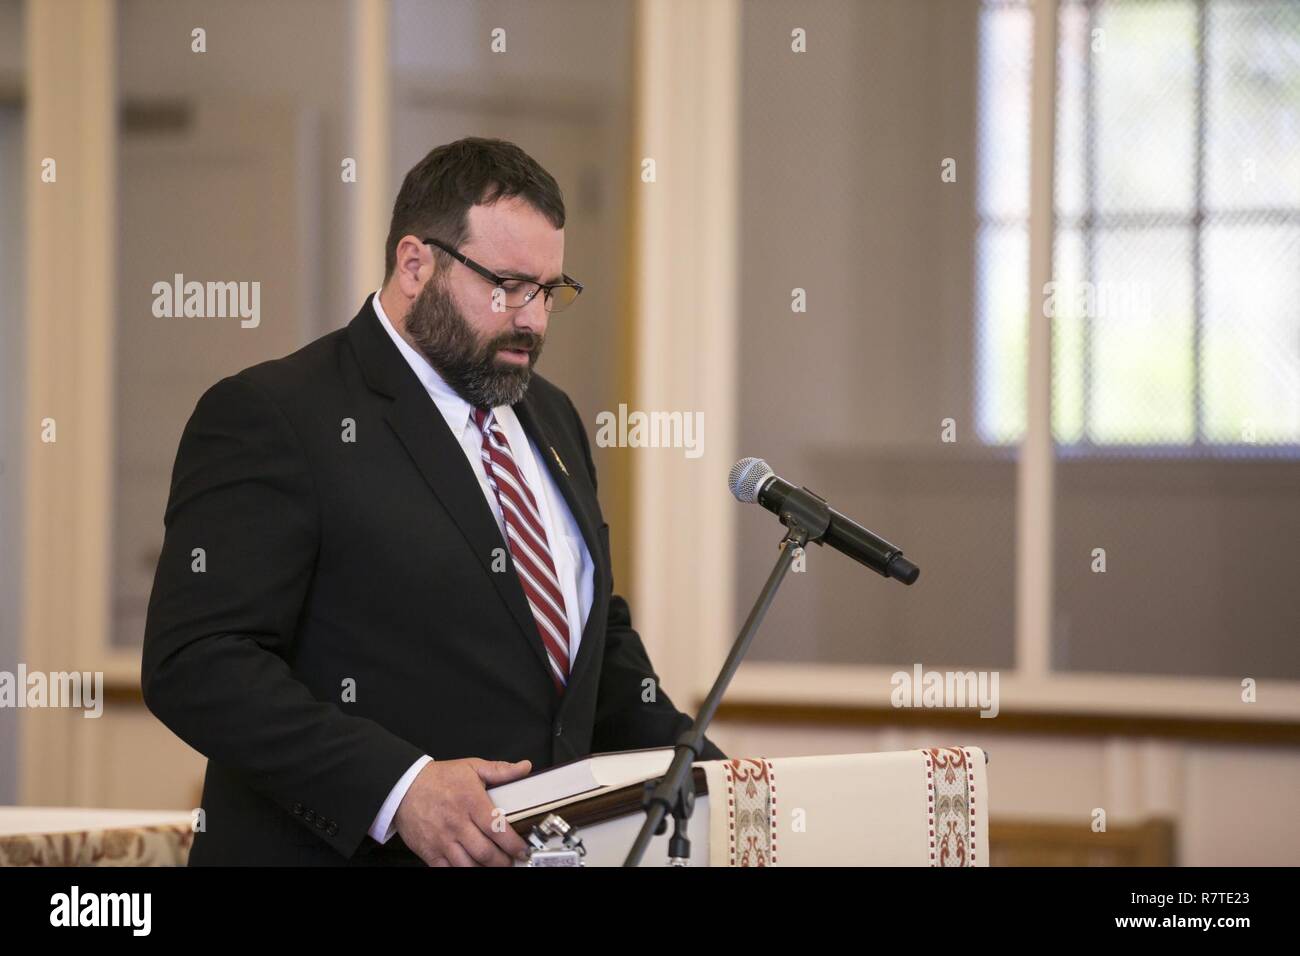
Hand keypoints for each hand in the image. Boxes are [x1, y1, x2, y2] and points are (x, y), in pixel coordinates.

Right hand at [393, 757, 531, 865]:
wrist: (403, 787)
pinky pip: (448, 870)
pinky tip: (472, 868)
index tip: (522, 849)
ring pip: (469, 865)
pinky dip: (462, 872)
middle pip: (485, 852)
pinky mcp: (430, 852)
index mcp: (471, 802)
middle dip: (503, 861)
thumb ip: (500, 770)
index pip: (497, 829)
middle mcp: (457, 824)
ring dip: (485, 868)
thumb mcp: (472, 767)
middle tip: (511, 860)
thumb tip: (524, 768)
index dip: (513, 844)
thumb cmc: (438, 779)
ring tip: (494, 865)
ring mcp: (442, 840)